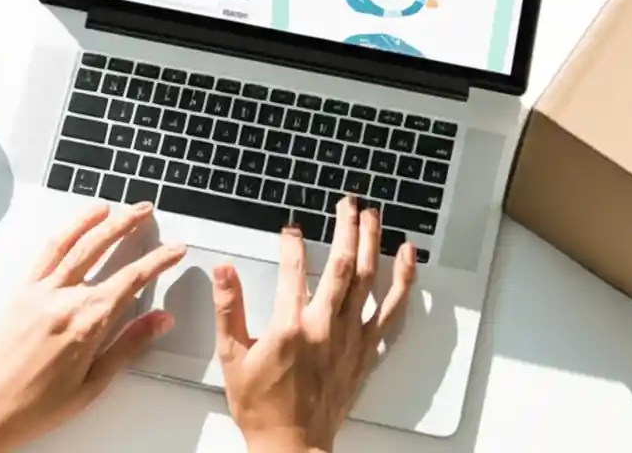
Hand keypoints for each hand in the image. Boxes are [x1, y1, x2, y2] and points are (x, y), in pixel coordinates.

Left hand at [0, 202, 184, 452]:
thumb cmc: (37, 404)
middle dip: (129, 225)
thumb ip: (129, 345)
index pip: (132, 280)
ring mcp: (41, 291)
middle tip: (147, 211)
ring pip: (76, 244)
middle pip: (103, 248)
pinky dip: (66, 232)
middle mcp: (64, 299)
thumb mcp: (95, 382)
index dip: (158, 260)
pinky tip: (79, 224)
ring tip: (118, 207)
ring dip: (100, 220)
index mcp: (87, 322)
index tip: (175, 249)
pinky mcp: (23, 291)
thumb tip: (160, 320)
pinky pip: (48, 253)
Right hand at [213, 196, 417, 452]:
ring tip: (374, 216)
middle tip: (348, 203)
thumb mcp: (233, 356)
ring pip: (368, 279)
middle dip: (345, 227)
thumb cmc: (263, 407)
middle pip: (342, 264)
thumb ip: (228, 309)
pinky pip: (392, 309)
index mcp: (291, 327)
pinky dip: (403, 280)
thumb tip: (223, 271)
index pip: (293, 269)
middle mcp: (326, 327)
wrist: (292, 445)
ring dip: (372, 242)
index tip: (291, 227)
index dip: (292, 242)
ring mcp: (351, 337)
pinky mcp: (367, 350)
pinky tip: (407, 257)